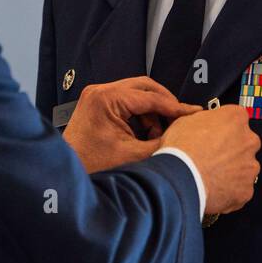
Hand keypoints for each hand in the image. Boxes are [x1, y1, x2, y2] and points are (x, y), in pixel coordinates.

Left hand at [62, 77, 201, 172]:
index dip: (176, 107)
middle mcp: (100, 90)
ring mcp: (96, 95)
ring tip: (160, 134)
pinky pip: (126, 101)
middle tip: (183, 119)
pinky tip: (147, 134)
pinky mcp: (96, 103)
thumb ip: (163, 143)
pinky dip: (139, 115)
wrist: (65, 175)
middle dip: (165, 104)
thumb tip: (186, 136)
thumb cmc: (94, 166)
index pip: (151, 97)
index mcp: (107, 98)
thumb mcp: (134, 156)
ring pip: (136, 93)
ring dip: (152, 111)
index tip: (195, 113)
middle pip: (144, 87)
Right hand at [158, 105, 259, 215]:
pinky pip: (240, 189)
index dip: (223, 128)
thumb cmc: (181, 149)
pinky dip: (229, 190)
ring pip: (244, 167)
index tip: (216, 134)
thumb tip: (203, 125)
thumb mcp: (186, 120)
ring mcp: (250, 166)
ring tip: (210, 174)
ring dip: (231, 170)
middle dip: (232, 150)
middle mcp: (249, 140)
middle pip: (245, 143)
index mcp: (236, 118)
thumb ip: (205, 120)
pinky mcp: (246, 189)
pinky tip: (213, 188)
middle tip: (211, 156)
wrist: (180, 179)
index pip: (236, 118)